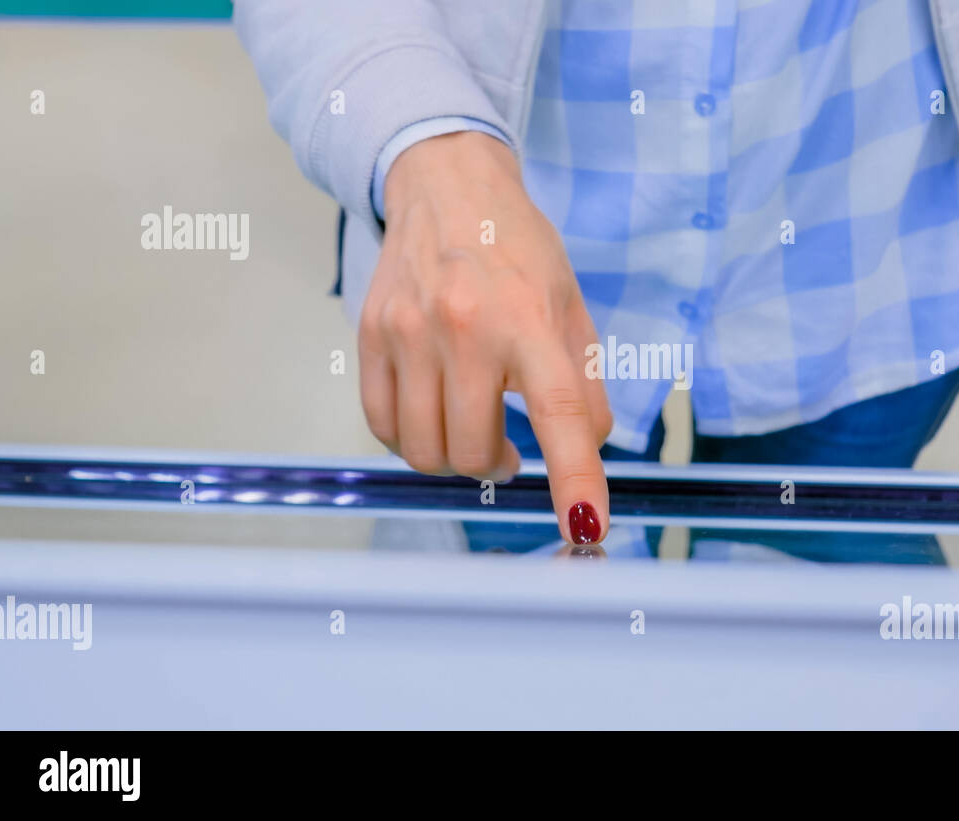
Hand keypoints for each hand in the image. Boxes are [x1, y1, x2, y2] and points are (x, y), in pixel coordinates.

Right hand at [358, 131, 612, 543]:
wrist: (447, 187)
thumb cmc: (517, 248)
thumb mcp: (572, 308)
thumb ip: (585, 384)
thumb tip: (587, 450)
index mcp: (529, 321)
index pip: (559, 415)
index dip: (574, 480)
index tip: (586, 526)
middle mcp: (465, 328)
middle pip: (474, 450)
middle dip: (497, 466)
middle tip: (512, 450)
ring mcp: (410, 333)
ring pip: (424, 448)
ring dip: (455, 459)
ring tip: (474, 432)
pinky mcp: (371, 335)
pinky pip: (381, 425)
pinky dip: (410, 440)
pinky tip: (434, 417)